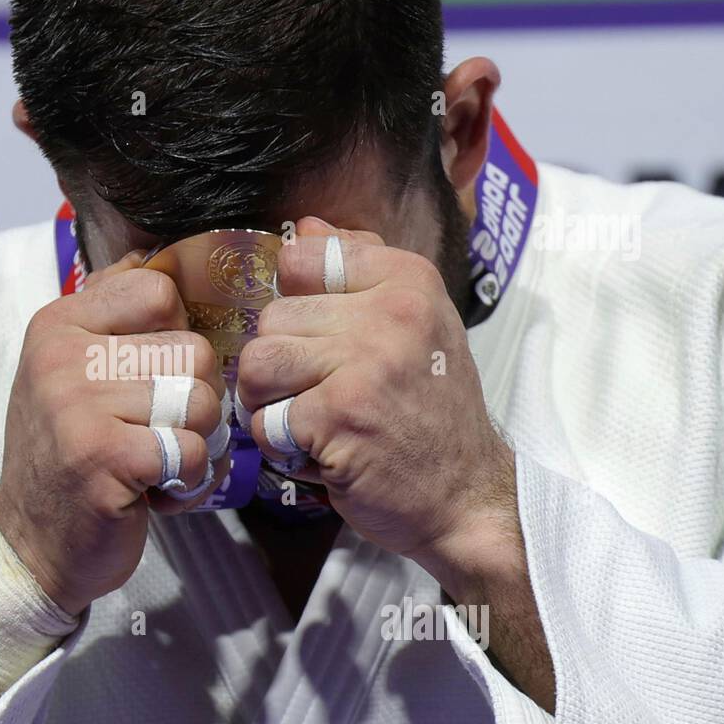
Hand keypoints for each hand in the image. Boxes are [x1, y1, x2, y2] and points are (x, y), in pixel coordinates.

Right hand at [0, 254, 230, 615]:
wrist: (32, 546)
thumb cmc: (71, 455)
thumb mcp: (75, 372)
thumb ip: (113, 314)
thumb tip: (153, 254)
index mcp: (58, 324)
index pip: (160, 290)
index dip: (178, 337)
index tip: (153, 378)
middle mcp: (62, 357)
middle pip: (194, 350)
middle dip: (196, 403)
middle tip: (158, 435)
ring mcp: (78, 406)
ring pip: (201, 402)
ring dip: (197, 444)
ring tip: (157, 461)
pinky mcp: (103, 457)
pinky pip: (194, 451)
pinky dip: (190, 482)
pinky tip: (156, 491)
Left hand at [234, 217, 522, 598]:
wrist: (466, 496)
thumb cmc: (430, 412)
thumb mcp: (414, 325)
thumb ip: (358, 269)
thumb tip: (303, 227)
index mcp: (407, 279)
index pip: (302, 258)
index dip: (296, 304)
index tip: (324, 341)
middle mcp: (390, 312)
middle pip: (271, 317)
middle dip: (280, 366)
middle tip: (320, 396)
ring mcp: (365, 363)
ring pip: (257, 364)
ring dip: (270, 404)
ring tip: (311, 421)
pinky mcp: (339, 416)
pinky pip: (265, 420)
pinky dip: (283, 447)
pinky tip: (322, 452)